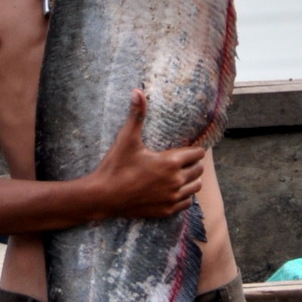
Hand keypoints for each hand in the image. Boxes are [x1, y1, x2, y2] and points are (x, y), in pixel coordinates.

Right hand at [88, 89, 202, 218]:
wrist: (103, 196)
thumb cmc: (115, 166)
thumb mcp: (126, 138)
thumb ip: (136, 114)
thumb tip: (137, 91)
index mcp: (170, 162)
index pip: (198, 154)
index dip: (194, 149)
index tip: (187, 148)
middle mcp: (176, 181)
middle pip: (199, 170)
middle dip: (193, 163)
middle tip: (182, 160)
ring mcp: (172, 198)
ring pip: (195, 187)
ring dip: (191, 179)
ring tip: (179, 174)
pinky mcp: (166, 211)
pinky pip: (186, 203)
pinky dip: (184, 196)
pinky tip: (173, 190)